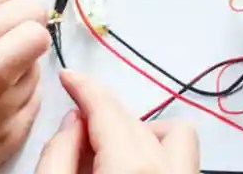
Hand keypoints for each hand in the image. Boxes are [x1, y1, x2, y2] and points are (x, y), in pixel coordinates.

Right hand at [36, 70, 198, 173]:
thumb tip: (70, 127)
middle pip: (135, 120)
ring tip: (105, 157)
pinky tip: (128, 170)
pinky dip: (159, 153)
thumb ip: (57, 157)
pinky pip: (184, 157)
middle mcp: (170, 171)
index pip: (107, 110)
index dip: (84, 88)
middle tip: (74, 135)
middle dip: (104, 118)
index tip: (71, 78)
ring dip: (140, 134)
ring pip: (173, 134)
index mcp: (133, 170)